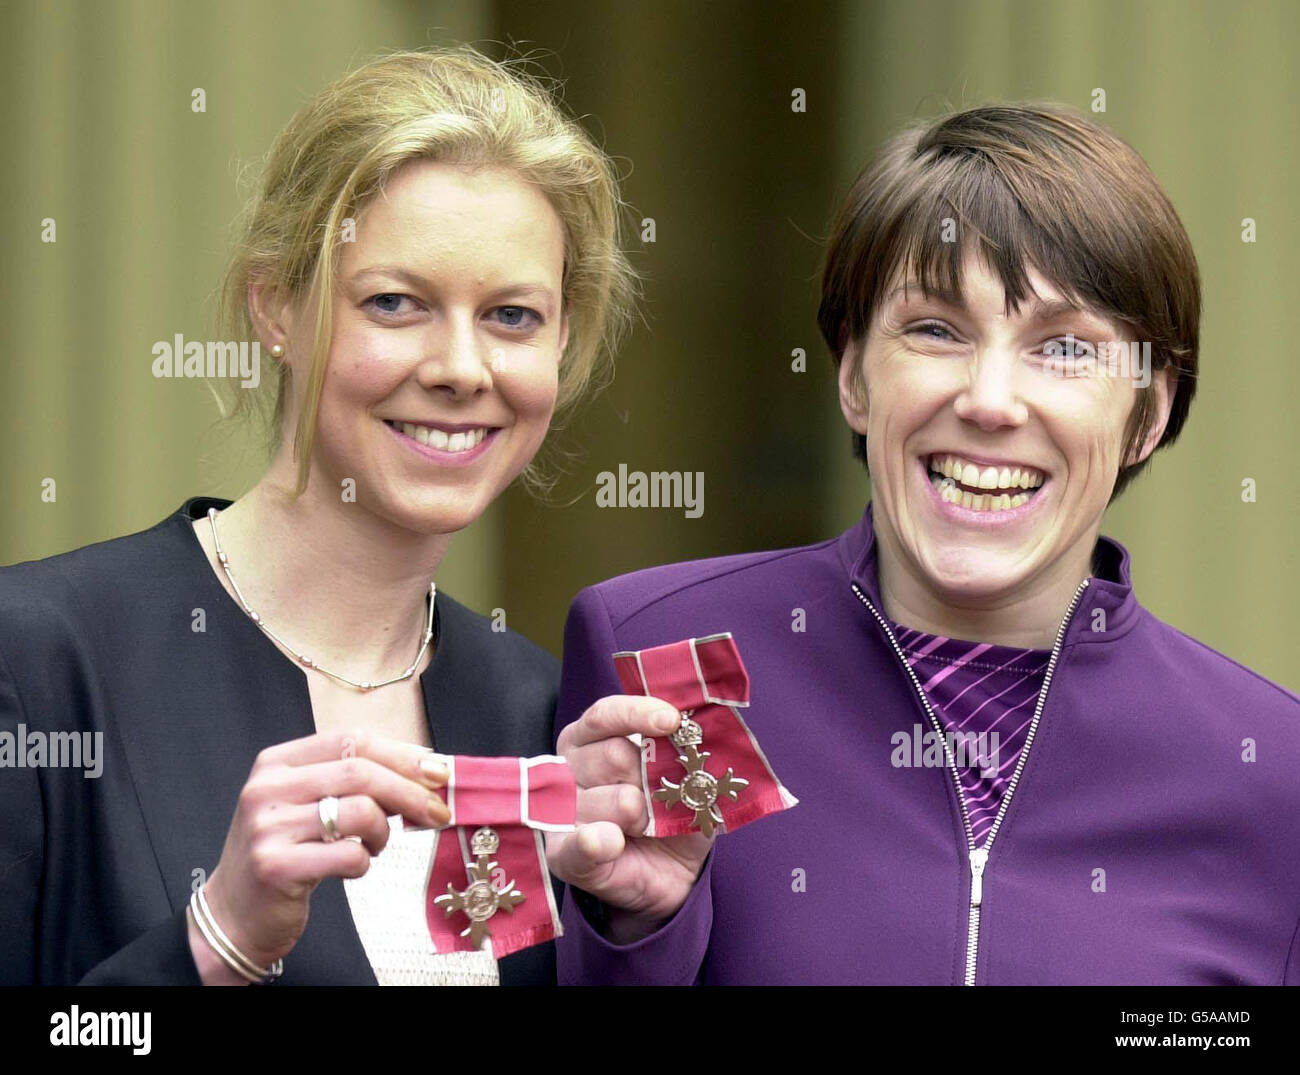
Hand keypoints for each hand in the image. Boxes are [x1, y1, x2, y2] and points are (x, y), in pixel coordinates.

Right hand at [190, 729, 449, 983]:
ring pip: (360, 812)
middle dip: (410, 791)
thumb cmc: (285, 852)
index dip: (401, 754)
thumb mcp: (308, 803)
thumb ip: (353, 781)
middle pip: (360, 771)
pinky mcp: (275, 868)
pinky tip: (353, 867)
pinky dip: (364, 862)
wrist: (234, 914)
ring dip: (384, 832)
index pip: (350, 740)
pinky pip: (348, 856)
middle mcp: (267, 788)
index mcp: (277, 762)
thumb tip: (426, 769)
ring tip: (376, 845)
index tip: (437, 772)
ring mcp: (268, 828)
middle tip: (437, 812)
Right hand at [546, 696, 710, 940]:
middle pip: (614, 755)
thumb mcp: (686, 776)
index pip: (606, 715)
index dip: (637, 714)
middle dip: (649, 778)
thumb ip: (678, 751)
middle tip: (662, 799)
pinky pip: (577, 845)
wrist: (672, 871)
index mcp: (591, 738)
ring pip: (612, 800)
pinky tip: (614, 843)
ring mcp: (561, 811)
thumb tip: (686, 731)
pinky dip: (597, 843)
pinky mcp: (561, 855)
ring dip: (643, 818)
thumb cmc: (672, 810)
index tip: (671, 721)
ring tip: (647, 829)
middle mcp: (569, 768)